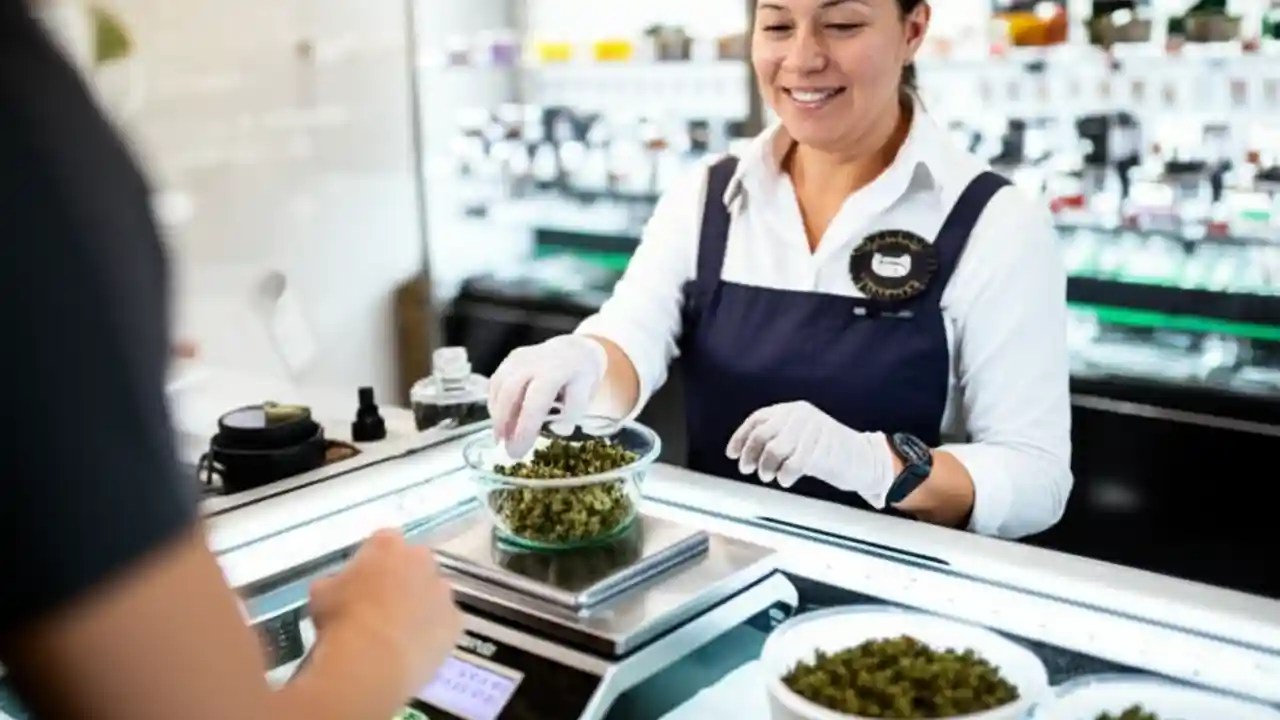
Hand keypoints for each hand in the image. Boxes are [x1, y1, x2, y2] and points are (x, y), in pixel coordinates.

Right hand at [308, 529, 461, 698]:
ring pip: (432, 593)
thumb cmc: (342, 620)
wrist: (373, 660)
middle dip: (401, 579)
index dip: (371, 561)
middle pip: (413, 563)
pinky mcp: (455, 621)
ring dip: (420, 605)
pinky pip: (444, 622)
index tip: (361, 581)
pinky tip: (413, 649)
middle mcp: (422, 559)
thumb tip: (336, 588)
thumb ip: (334, 583)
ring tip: (397, 633)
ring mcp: (443, 590)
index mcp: (387, 545)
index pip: (382, 541)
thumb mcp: (321, 594)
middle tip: (381, 606)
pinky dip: (433, 632)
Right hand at [488, 335, 608, 456]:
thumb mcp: (585, 395)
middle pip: (509, 393)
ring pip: (498, 387)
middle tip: (504, 446)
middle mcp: (533, 361)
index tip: (517, 451)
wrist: (574, 350)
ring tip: (501, 436)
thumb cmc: (580, 377)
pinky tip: (501, 419)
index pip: (535, 403)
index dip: (524, 429)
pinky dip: (495, 403)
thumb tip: (557, 430)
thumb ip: (572, 413)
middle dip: (503, 423)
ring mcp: (518, 358)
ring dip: (496, 414)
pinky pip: (496, 383)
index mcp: (555, 371)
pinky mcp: (510, 359)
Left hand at [725, 402, 897, 508]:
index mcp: (793, 409)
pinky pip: (792, 465)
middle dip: (749, 454)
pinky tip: (785, 480)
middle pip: (762, 434)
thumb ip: (777, 437)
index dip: (741, 437)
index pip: (758, 419)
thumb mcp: (800, 436)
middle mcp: (800, 416)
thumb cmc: (827, 452)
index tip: (731, 454)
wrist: (864, 459)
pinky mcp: (821, 450)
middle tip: (748, 469)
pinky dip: (783, 475)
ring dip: (765, 467)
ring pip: (773, 450)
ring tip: (768, 477)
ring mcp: (811, 431)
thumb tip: (745, 454)